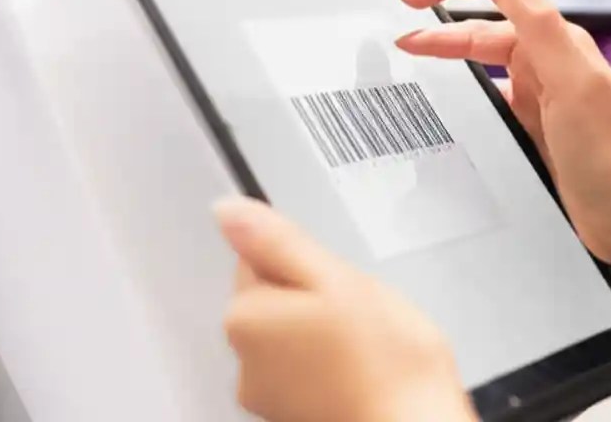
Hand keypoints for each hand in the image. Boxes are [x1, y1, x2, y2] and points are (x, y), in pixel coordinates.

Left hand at [216, 197, 478, 421]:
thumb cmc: (384, 358)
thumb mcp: (335, 278)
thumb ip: (277, 241)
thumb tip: (226, 209)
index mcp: (245, 318)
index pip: (258, 260)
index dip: (305, 264)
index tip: (335, 282)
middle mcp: (244, 362)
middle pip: (273, 298)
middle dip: (313, 296)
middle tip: (355, 311)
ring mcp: (267, 394)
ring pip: (292, 333)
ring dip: (322, 330)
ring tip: (362, 343)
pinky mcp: (291, 413)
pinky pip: (305, 369)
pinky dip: (329, 364)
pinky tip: (360, 369)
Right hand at [396, 0, 610, 267]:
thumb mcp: (575, 83)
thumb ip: (540, 31)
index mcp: (557, 42)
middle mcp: (548, 65)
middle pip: (481, 30)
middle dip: (438, 29)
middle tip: (398, 43)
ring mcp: (539, 102)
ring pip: (480, 69)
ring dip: (447, 62)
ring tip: (411, 69)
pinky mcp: (532, 136)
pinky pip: (487, 106)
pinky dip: (461, 102)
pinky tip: (444, 116)